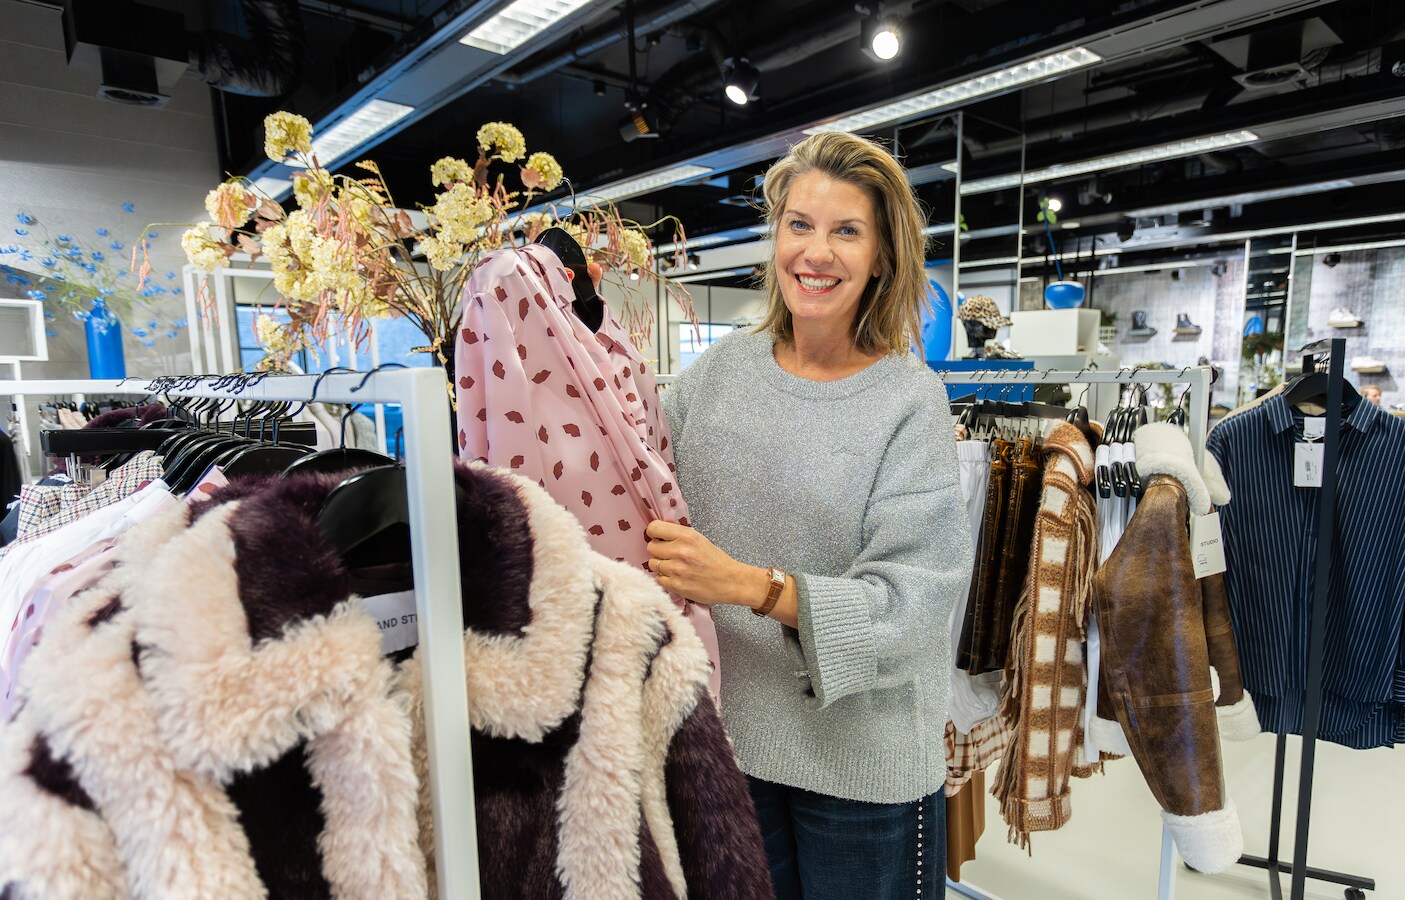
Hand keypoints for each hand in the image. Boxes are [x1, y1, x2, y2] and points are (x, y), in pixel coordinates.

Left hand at [645, 520, 765, 608]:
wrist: (730, 582)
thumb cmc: (716, 560)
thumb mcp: (699, 539)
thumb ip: (679, 535)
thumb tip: (658, 532)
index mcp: (686, 536)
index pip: (653, 528)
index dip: (654, 533)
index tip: (659, 538)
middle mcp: (679, 551)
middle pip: (650, 547)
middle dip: (658, 551)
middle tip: (669, 555)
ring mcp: (676, 569)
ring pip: (652, 564)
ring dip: (660, 566)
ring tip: (674, 567)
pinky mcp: (675, 585)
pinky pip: (657, 579)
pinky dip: (664, 579)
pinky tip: (676, 577)